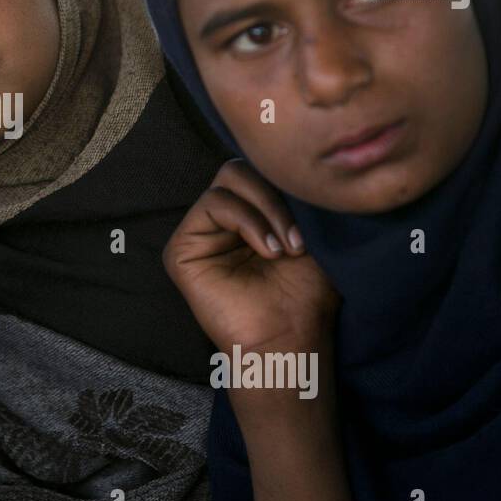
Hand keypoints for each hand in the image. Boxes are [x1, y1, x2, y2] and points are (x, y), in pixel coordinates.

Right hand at [163, 159, 339, 355]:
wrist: (292, 339)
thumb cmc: (307, 295)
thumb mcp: (309, 233)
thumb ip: (292, 195)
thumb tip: (292, 161)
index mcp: (249, 216)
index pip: (258, 170)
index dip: (286, 183)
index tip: (317, 214)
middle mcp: (221, 222)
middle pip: (240, 168)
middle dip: (276, 194)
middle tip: (299, 235)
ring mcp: (199, 234)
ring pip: (228, 180)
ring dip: (266, 210)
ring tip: (286, 247)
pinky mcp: (182, 250)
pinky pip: (211, 204)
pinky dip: (246, 220)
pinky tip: (268, 250)